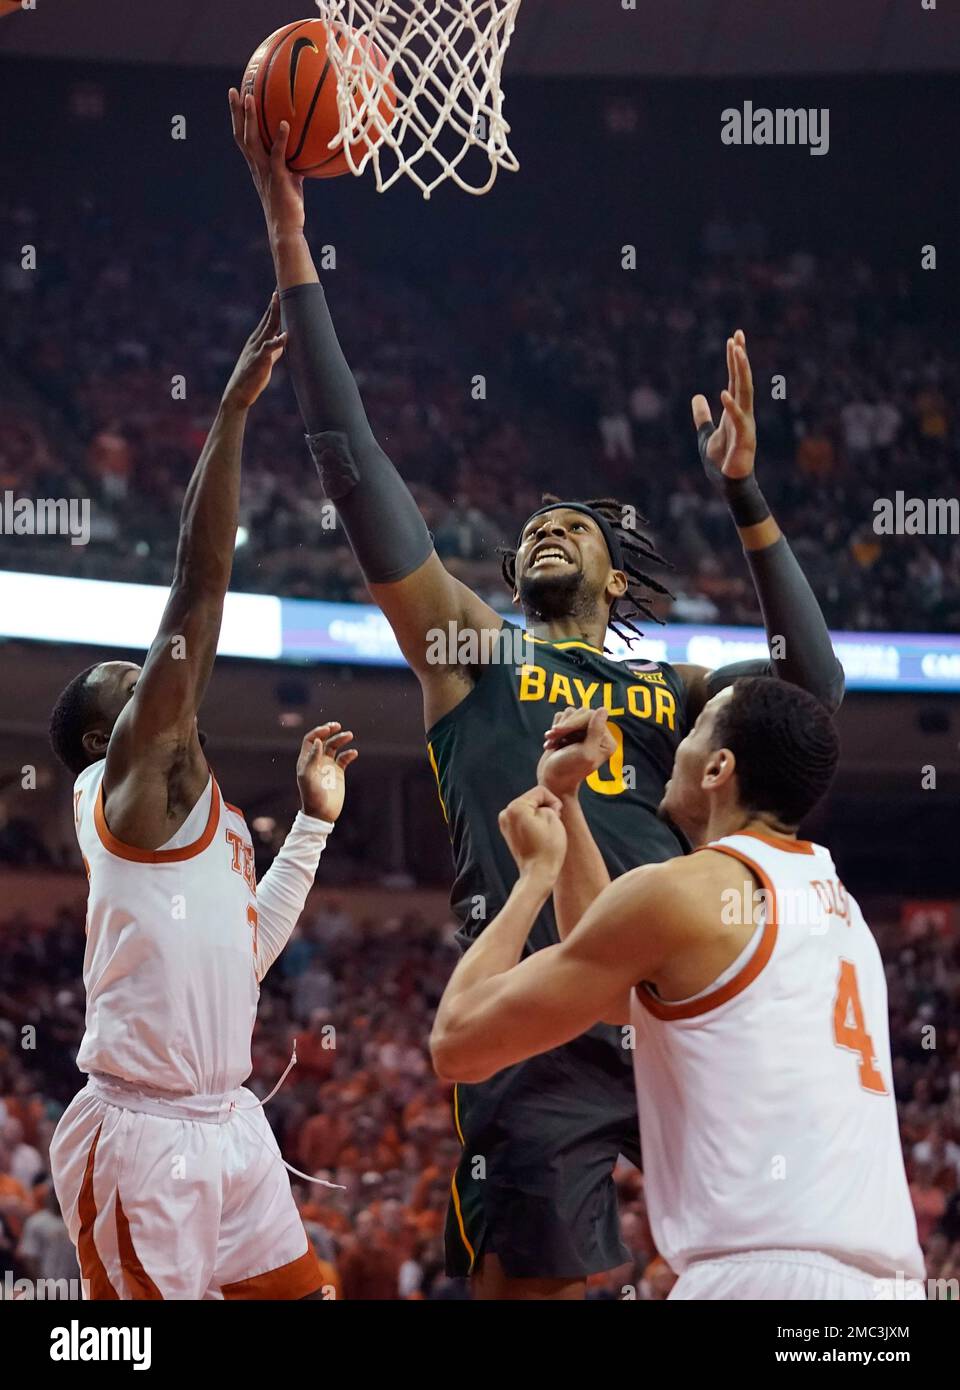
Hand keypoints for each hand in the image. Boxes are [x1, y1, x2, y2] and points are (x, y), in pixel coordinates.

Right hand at [222, 294, 286, 409]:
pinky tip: (284, 336)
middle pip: (268, 318)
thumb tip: (283, 341)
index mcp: (258, 339)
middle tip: (281, 287)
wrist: (238, 393)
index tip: (281, 290)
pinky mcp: (259, 361)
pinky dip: (277, 342)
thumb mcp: (265, 360)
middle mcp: (256, 340)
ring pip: (268, 329)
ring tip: (280, 301)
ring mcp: (257, 349)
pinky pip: (269, 349)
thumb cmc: (252, 377)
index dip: (275, 304)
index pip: (268, 318)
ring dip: (274, 314)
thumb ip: (274, 350)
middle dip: (275, 303)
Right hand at [229, 88, 304, 236]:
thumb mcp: (291, 180)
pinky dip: (280, 139)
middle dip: (236, 112)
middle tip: (234, 90)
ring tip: (250, 98)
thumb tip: (306, 151)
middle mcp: (256, 166)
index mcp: (256, 166)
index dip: (238, 119)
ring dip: (249, 119)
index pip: (242, 138)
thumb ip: (293, 164)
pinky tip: (285, 124)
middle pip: (241, 134)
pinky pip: (277, 155)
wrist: (285, 228)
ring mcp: (265, 171)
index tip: (236, 99)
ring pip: (252, 140)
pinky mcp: (278, 178)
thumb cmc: (288, 206)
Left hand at [297, 722, 358, 821]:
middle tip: (337, 726)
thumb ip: (312, 758)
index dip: (318, 732)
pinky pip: (344, 759)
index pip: (311, 740)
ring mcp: (328, 766)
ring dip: (341, 739)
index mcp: (306, 760)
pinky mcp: (338, 773)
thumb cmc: (311, 796)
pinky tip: (353, 753)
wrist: (322, 814)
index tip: (327, 730)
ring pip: (334, 747)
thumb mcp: (308, 777)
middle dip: (329, 731)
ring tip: (349, 734)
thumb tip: (318, 741)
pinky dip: (349, 754)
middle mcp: (317, 760)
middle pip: (323, 740)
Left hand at [498, 785, 566, 886]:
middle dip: (545, 808)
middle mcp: (506, 813)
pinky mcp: (508, 832)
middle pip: (533, 799)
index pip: (540, 791)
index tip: (557, 816)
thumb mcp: (553, 817)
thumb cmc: (549, 847)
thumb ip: (547, 803)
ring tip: (546, 832)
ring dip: (540, 816)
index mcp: (515, 807)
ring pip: (529, 809)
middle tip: (552, 825)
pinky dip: (534, 823)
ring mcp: (505, 824)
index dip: (553, 801)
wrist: (538, 874)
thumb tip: (539, 807)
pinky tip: (539, 836)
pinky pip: (524, 819)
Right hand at [538, 707, 615, 797]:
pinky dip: (555, 729)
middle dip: (564, 726)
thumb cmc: (569, 769)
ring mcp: (583, 732)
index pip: (591, 716)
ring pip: (570, 714)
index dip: (573, 722)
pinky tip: (552, 743)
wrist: (552, 780)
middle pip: (581, 713)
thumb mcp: (585, 752)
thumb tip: (603, 710)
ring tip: (552, 742)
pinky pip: (562, 718)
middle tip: (551, 737)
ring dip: (558, 729)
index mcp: (606, 741)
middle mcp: (597, 735)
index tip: (558, 732)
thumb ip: (596, 731)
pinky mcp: (570, 731)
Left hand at [692, 328, 756, 481]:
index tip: (733, 339)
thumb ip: (702, 415)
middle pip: (743, 380)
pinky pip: (738, 419)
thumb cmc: (721, 460)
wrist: (729, 484)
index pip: (735, 380)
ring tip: (737, 352)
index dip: (735, 360)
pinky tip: (723, 392)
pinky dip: (731, 406)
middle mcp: (743, 413)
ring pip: (745, 393)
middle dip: (740, 358)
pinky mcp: (744, 439)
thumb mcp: (706, 433)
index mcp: (735, 410)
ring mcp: (746, 425)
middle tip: (737, 336)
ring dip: (741, 372)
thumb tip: (697, 397)